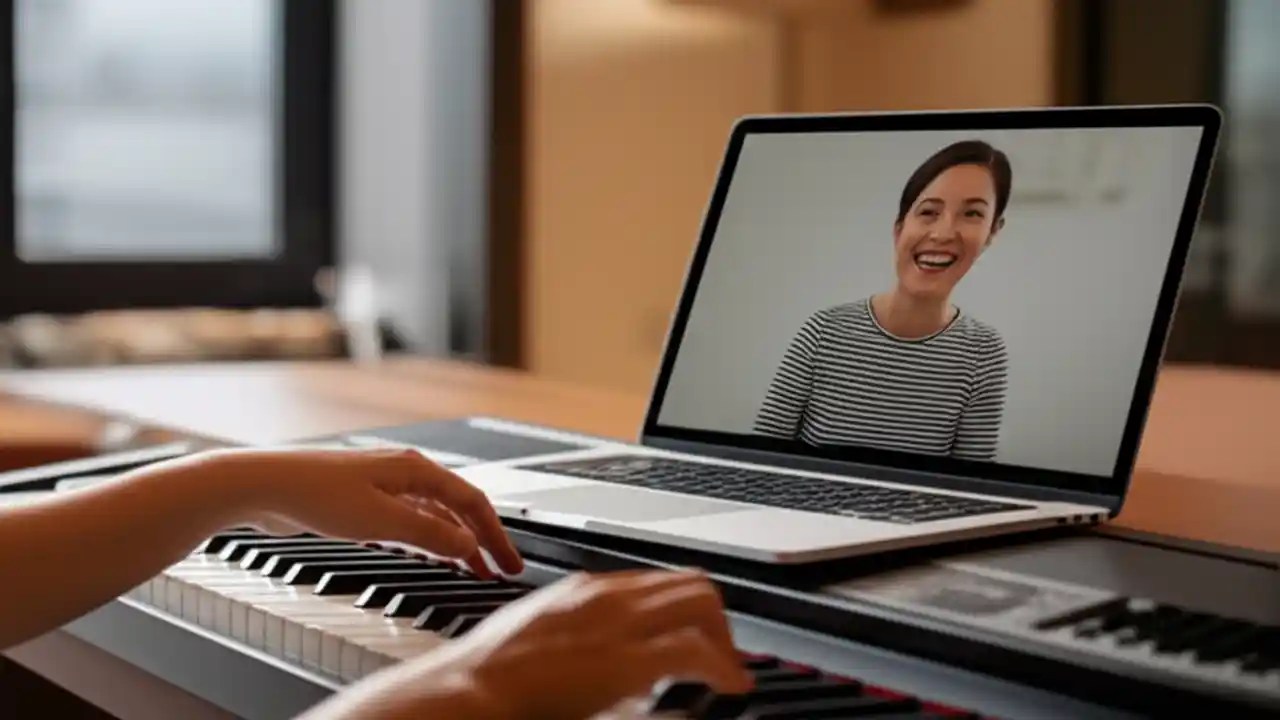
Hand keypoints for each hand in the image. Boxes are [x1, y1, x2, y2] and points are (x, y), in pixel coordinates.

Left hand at [206, 446, 522, 577]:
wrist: (264, 484)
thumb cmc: (315, 493)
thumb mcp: (381, 520)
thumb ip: (429, 533)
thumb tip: (468, 544)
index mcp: (416, 469)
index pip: (472, 502)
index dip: (495, 535)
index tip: (510, 563)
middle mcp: (405, 472)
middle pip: (458, 507)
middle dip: (483, 539)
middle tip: (502, 569)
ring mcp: (385, 484)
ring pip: (436, 513)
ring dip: (457, 541)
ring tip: (473, 568)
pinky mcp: (366, 500)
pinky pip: (412, 518)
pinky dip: (430, 537)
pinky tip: (431, 553)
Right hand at [313, 570, 752, 719]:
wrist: (468, 688)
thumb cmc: (488, 675)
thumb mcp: (535, 635)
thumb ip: (572, 634)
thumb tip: (592, 656)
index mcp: (585, 590)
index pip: (657, 581)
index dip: (687, 608)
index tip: (698, 633)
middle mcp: (608, 596)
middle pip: (690, 583)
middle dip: (717, 619)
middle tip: (723, 654)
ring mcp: (618, 624)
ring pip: (702, 603)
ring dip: (724, 639)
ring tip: (729, 671)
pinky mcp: (625, 659)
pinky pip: (696, 651)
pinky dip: (723, 668)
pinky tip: (729, 686)